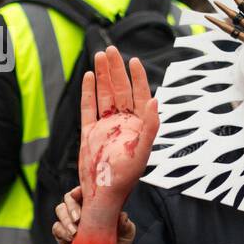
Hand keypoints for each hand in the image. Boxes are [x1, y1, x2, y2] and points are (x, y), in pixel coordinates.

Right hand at [52, 185, 134, 243]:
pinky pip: (57, 228)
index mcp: (94, 203)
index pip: (84, 191)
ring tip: (75, 232)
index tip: (80, 195)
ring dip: (66, 220)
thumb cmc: (119, 242)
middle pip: (69, 198)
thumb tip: (122, 215)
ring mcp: (70, 221)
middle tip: (78, 218)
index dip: (80, 190)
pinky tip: (71, 238)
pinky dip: (62, 232)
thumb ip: (125, 223)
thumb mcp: (127, 232)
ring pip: (60, 210)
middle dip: (71, 207)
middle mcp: (80, 209)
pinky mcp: (62, 234)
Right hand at [80, 46, 159, 204]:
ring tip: (99, 56)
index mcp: (138, 126)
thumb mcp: (142, 151)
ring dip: (102, 76)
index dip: (137, 78)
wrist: (103, 194)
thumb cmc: (125, 177)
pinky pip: (88, 108)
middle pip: (119, 90)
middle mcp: (123, 123)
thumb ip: (149, 126)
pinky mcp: (89, 132)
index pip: (139, 95)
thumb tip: (155, 100)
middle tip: (111, 49)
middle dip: (116, 70)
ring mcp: (105, 126)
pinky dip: (88, 92)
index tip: (133, 60)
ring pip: (103, 95)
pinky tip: (88, 76)